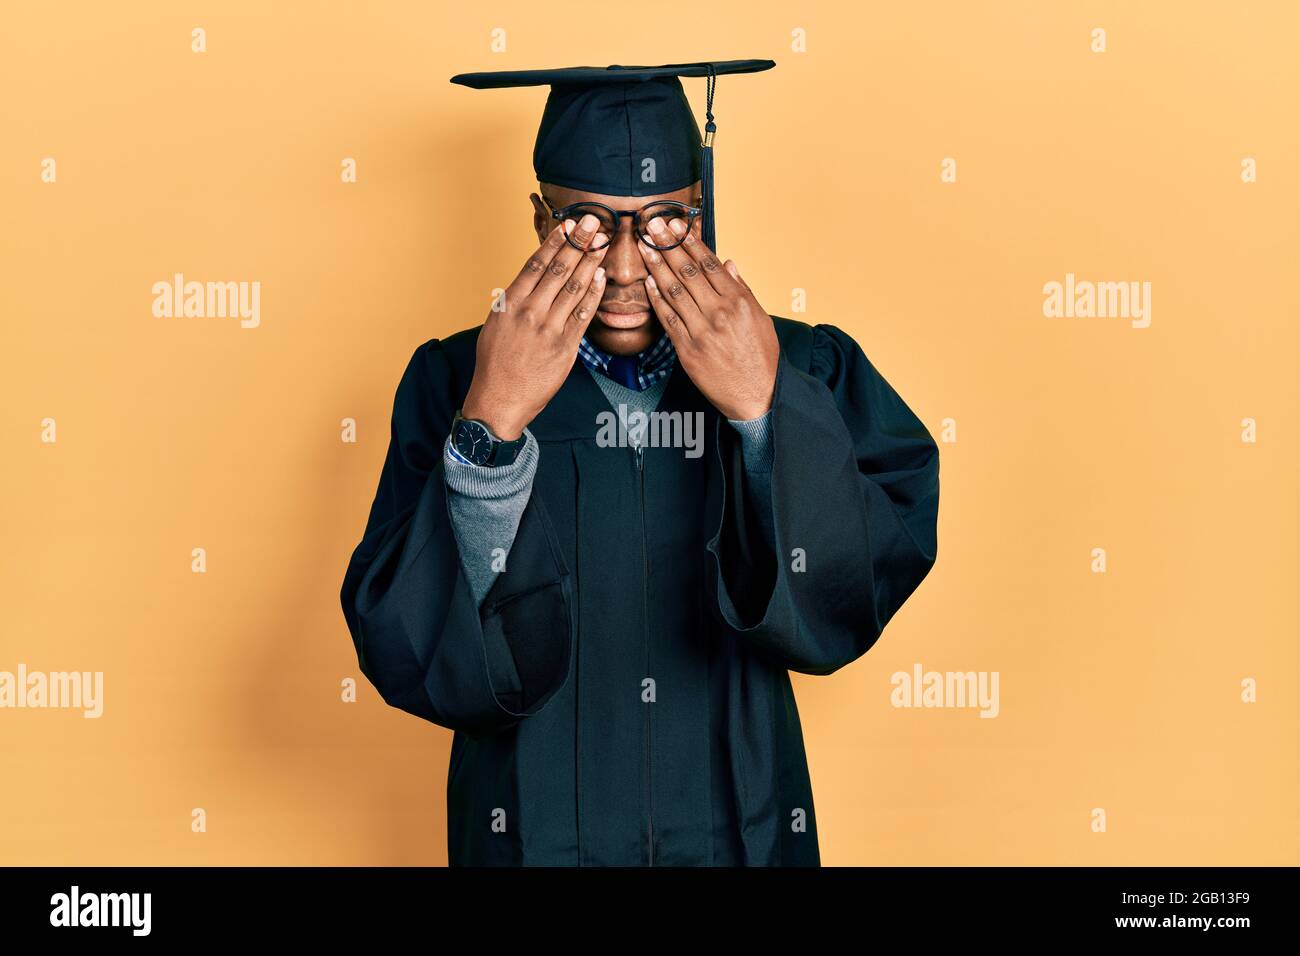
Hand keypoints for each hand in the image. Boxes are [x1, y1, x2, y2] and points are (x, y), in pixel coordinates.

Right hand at [462, 215, 609, 438]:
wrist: (499, 399)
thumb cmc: (495, 363)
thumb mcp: (496, 324)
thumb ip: (514, 301)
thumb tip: (530, 279)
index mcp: (510, 303)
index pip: (536, 264)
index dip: (554, 242)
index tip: (568, 225)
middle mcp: (530, 313)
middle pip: (559, 270)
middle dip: (579, 243)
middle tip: (594, 222)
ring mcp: (549, 330)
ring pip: (574, 288)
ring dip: (591, 262)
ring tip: (603, 242)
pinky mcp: (565, 348)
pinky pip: (583, 315)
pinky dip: (593, 294)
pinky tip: (601, 276)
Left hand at [637, 216, 778, 420]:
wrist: (758, 395)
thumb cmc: (761, 357)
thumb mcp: (760, 318)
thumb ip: (742, 289)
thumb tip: (727, 263)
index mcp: (739, 302)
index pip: (709, 264)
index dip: (690, 243)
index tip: (676, 226)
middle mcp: (719, 313)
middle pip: (688, 272)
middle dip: (668, 246)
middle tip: (653, 226)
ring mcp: (701, 331)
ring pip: (674, 291)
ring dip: (657, 266)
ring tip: (645, 247)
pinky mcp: (687, 350)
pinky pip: (667, 319)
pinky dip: (656, 299)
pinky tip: (648, 282)